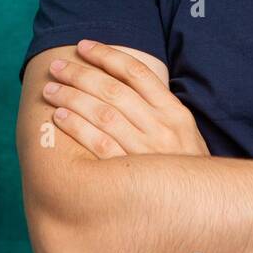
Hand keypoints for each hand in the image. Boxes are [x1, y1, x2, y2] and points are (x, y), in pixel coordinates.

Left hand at [41, 39, 210, 157]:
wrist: (202, 207)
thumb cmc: (184, 167)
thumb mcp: (184, 133)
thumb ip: (159, 110)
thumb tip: (124, 84)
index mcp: (175, 112)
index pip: (137, 72)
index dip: (107, 55)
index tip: (83, 46)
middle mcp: (161, 127)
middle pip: (113, 90)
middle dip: (81, 74)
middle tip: (57, 66)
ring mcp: (146, 151)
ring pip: (103, 114)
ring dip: (72, 98)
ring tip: (51, 90)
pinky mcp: (131, 174)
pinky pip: (99, 145)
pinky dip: (77, 128)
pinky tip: (59, 117)